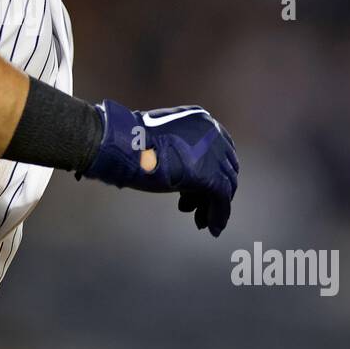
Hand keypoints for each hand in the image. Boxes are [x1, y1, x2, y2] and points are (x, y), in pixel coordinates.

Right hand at [78, 100, 239, 234]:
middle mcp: (214, 133)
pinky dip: (218, 216)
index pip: (220, 151)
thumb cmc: (133, 142)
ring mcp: (214, 154)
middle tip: (194, 207)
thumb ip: (181, 150)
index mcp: (203, 120)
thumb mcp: (164, 139)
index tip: (199, 188)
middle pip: (224, 169)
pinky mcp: (210, 175)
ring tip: (197, 219)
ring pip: (225, 185)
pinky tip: (212, 227)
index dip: (213, 172)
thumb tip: (191, 177)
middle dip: (210, 191)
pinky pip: (221, 199)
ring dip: (212, 206)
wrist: (124, 145)